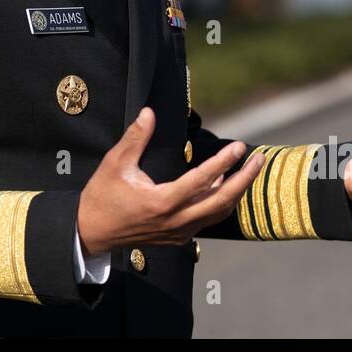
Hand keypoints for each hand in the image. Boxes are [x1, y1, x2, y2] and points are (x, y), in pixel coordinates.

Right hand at [77, 107, 264, 257]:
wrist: (92, 231)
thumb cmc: (102, 195)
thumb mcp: (115, 163)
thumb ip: (135, 138)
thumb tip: (149, 112)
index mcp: (162, 202)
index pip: (201, 180)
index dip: (223, 162)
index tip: (238, 147)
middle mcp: (176, 221)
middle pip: (221, 200)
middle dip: (243, 179)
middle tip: (258, 159)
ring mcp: (179, 233)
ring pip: (217, 212)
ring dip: (235, 192)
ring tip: (248, 170)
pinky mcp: (178, 238)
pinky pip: (207, 220)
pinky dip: (219, 203)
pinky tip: (223, 187)